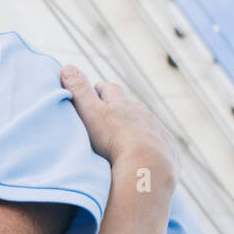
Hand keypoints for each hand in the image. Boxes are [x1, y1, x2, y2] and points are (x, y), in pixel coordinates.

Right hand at [60, 65, 178, 189]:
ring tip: (126, 137)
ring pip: (145, 123)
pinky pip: (159, 142)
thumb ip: (79, 91)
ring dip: (136, 127)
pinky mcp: (167, 147)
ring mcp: (156, 129)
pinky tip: (146, 153)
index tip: (95, 90)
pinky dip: (151, 144)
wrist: (147, 165)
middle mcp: (142, 113)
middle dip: (120, 107)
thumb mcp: (91, 113)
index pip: (110, 90)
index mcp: (122, 104)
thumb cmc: (115, 139)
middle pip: (130, 105)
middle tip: (109, 112)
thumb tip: (67, 67)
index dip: (101, 89)